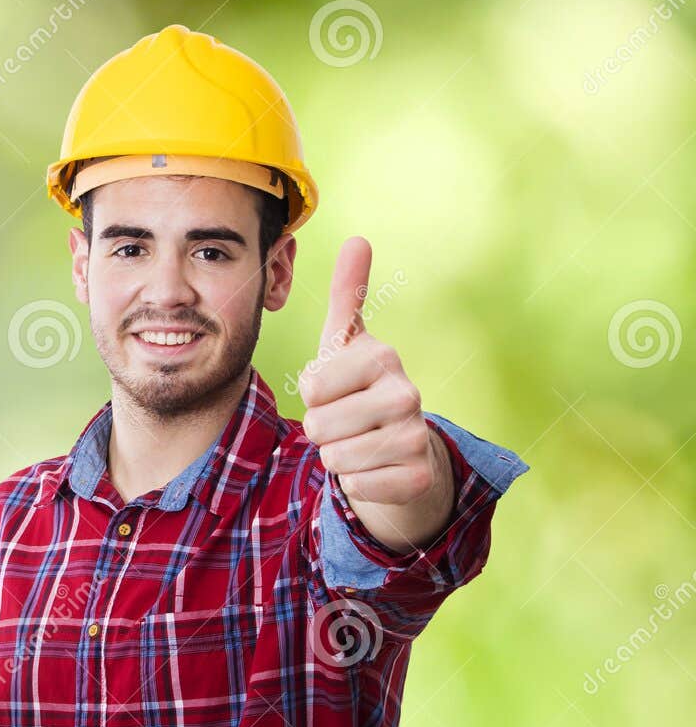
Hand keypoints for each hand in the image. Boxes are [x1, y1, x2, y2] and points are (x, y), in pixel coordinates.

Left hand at [298, 236, 452, 549]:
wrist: (403, 448)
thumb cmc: (361, 390)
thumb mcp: (346, 344)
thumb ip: (346, 295)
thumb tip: (358, 238)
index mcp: (382, 357)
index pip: (310, 385)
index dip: (313, 394)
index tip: (338, 388)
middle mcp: (407, 393)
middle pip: (318, 426)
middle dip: (322, 430)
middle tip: (349, 421)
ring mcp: (416, 437)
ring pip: (334, 459)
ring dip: (337, 457)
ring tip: (362, 442)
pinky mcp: (417, 478)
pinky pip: (355, 487)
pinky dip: (356, 484)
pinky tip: (377, 469)